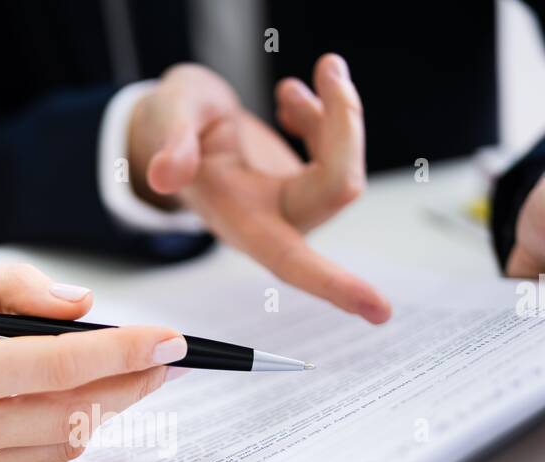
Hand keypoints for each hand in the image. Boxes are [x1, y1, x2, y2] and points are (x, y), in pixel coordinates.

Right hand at [0, 264, 184, 461]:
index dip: (125, 353)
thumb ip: (15, 288)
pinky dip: (69, 432)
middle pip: (77, 412)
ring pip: (66, 442)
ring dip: (107, 409)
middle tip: (167, 361)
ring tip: (129, 378)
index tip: (170, 340)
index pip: (62, 366)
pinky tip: (77, 404)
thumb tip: (83, 308)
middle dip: (134, 385)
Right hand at [128, 58, 390, 322]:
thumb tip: (165, 175)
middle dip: (345, 127)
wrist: (173, 123)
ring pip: (344, 167)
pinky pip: (340, 151)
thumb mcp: (167, 119)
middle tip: (328, 67)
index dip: (334, 285)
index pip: (292, 260)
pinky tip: (293, 98)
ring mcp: (292, 201)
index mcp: (238, 218)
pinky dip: (329, 114)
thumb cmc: (172, 124)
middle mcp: (271, 219)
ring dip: (340, 114)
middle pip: (335, 188)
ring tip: (318, 70)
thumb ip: (171, 144)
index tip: (380, 311)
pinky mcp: (306, 181)